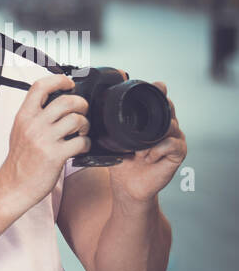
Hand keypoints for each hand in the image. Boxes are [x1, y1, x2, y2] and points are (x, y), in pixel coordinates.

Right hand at [0, 74, 90, 211]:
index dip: (59, 80)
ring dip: (85, 125)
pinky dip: (85, 144)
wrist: (13, 186)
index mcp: (23, 117)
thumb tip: (56, 102)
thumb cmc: (19, 162)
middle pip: (66, 100)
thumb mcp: (20, 131)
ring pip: (77, 119)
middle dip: (81, 104)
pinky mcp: (55, 155)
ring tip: (81, 132)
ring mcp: (44, 140)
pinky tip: (79, 148)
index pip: (40, 86)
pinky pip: (81, 142)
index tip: (69, 83)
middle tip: (82, 111)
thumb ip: (35, 116)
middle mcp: (33, 125)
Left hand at [108, 82, 185, 203]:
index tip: (156, 85)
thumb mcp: (112, 141)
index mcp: (151, 121)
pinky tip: (147, 156)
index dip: (159, 91)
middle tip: (147, 116)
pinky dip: (157, 149)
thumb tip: (93, 112)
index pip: (158, 100)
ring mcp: (174, 139)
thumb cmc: (122, 162)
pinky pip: (172, 144)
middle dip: (160, 108)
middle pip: (168, 109)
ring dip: (152, 136)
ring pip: (171, 125)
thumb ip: (109, 126)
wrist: (127, 186)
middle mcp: (165, 127)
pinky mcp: (178, 153)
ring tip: (139, 150)